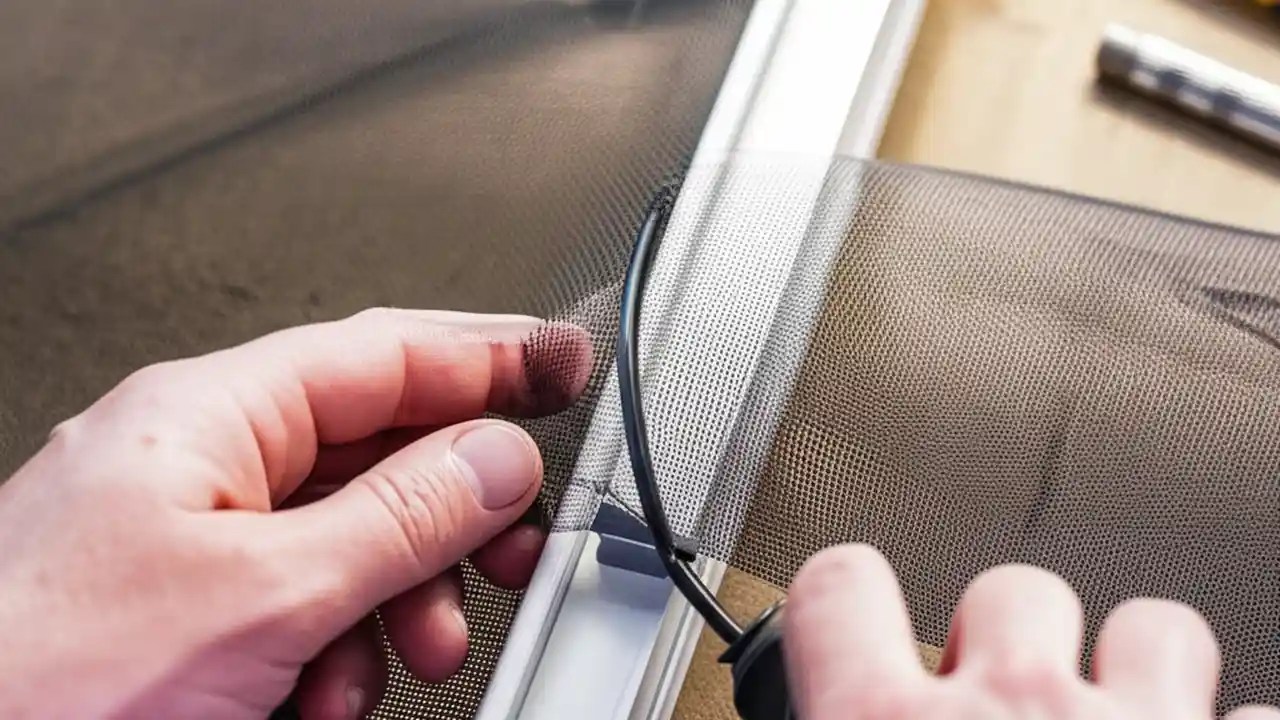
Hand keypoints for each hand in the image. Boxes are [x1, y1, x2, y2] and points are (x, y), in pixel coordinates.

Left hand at [0, 308, 591, 719]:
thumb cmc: (37, 683)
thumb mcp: (262, 595)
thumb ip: (398, 518)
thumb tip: (496, 458)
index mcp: (206, 415)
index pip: (384, 352)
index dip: (486, 357)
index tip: (559, 368)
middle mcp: (201, 465)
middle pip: (377, 450)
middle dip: (452, 511)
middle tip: (512, 541)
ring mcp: (194, 542)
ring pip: (352, 539)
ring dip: (399, 600)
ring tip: (409, 645)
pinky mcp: (191, 613)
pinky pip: (307, 603)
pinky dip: (341, 649)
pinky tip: (323, 692)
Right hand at [785, 545, 1278, 719]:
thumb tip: (815, 713)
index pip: (838, 590)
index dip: (847, 600)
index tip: (859, 609)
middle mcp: (1013, 712)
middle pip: (1009, 592)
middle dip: (1010, 646)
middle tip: (1009, 712)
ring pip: (1153, 630)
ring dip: (1140, 676)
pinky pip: (1258, 715)